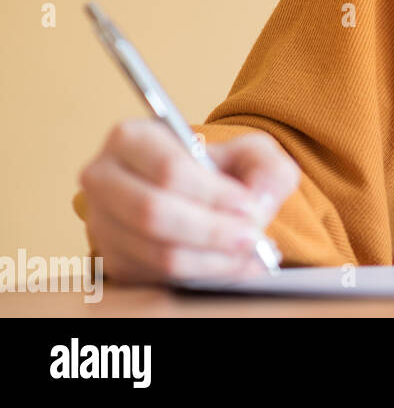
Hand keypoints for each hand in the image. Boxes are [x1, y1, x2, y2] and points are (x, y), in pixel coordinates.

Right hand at [79, 119, 299, 282]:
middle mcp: (104, 179)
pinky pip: (158, 277)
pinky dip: (205, 275)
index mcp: (132, 138)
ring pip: (157, 252)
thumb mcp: (253, 154)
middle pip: (153, 213)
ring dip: (212, 259)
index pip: (169, 169)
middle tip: (252, 238)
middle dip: (212, 230)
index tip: (249, 206)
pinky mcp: (114, 260)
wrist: (203, 197)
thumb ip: (267, 168)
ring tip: (252, 253)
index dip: (212, 193)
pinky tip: (236, 265)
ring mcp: (103, 223)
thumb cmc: (222, 169)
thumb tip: (258, 200)